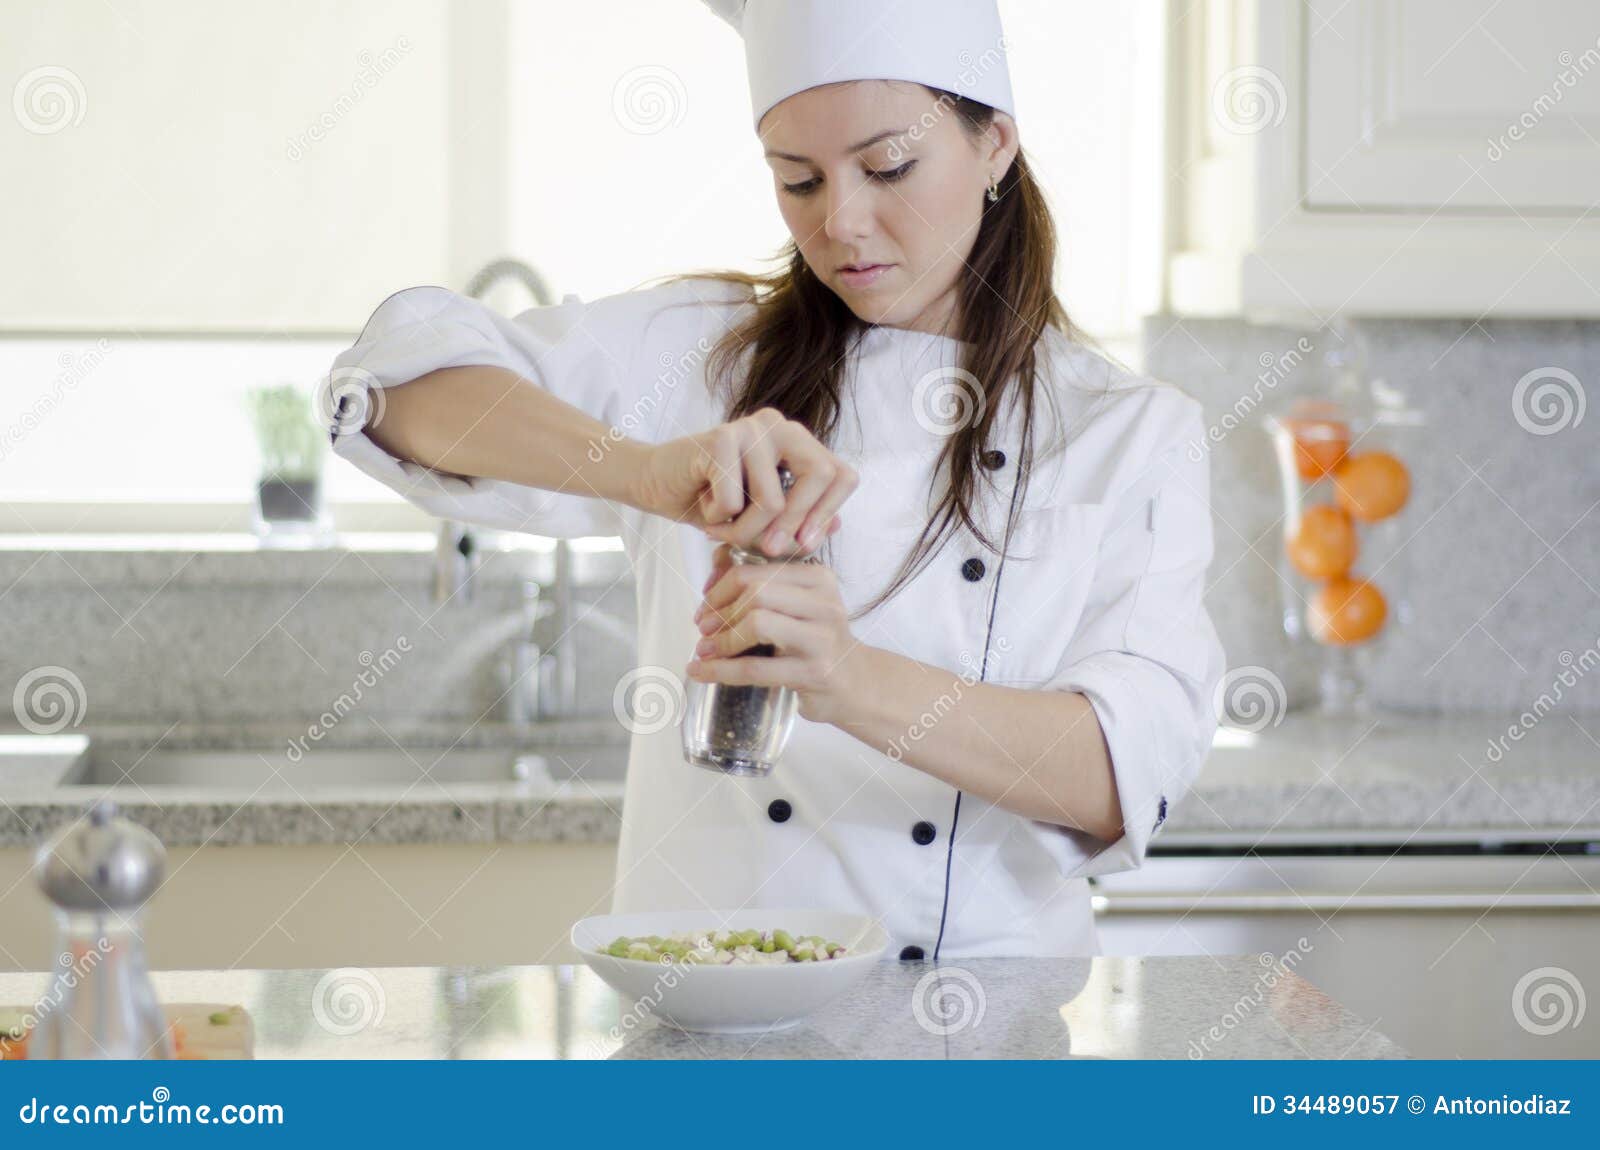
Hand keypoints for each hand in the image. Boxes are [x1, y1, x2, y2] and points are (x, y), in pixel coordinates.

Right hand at [629, 408, 857, 556]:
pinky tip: (705, 509)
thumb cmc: (713, 503)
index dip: (830, 513)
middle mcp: (780, 426)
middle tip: (770, 549)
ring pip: (773, 500)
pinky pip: (733, 501)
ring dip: (744, 531)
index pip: (842, 475)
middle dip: (795, 523)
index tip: (807, 545)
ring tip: (721, 530)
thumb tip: (837, 527)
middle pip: (820, 475)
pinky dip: (718, 520)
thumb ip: (798, 521)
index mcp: (798, 443)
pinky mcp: (720, 438)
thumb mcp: (762, 520)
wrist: (657, 485)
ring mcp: (751, 427)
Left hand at [687, 543, 864, 723]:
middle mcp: (824, 602)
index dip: (720, 588)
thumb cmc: (816, 643)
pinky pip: (756, 667)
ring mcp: (822, 637)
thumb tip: (713, 570)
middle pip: (755, 592)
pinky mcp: (814, 671)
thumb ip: (760, 585)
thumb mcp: (796, 607)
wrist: (855, 684)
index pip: (755, 572)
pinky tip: (702, 672)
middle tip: (704, 629)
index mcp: (818, 578)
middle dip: (720, 612)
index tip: (705, 607)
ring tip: (705, 651)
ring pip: (757, 623)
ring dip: (723, 640)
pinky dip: (721, 670)